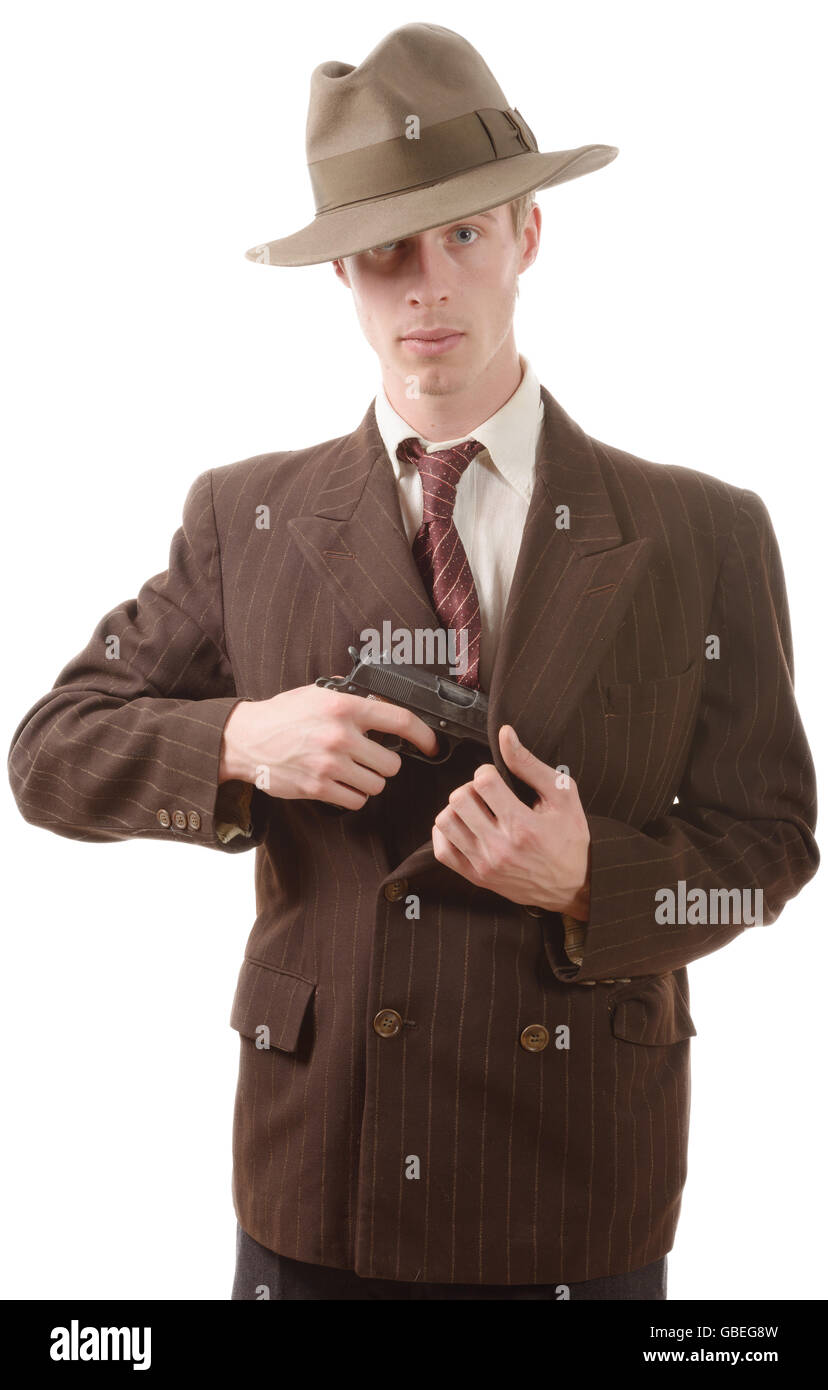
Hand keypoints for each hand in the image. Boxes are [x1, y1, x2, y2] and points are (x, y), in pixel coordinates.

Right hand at [218, 684, 438, 809]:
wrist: (245, 739)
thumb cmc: (282, 715)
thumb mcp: (316, 694)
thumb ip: (351, 697)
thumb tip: (381, 702)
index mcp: (344, 707)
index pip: (401, 721)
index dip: (425, 736)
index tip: (432, 745)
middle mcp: (340, 736)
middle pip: (392, 763)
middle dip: (385, 763)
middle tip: (370, 758)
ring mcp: (329, 764)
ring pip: (376, 785)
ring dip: (369, 781)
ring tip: (351, 770)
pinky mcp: (318, 787)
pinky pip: (356, 800)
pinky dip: (353, 795)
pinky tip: (339, 783)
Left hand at [431, 725, 590, 915]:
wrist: (572, 886)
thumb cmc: (570, 840)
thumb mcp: (562, 797)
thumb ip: (530, 765)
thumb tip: (505, 735)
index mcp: (523, 825)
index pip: (482, 782)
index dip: (486, 772)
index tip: (496, 778)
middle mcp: (500, 847)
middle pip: (459, 800)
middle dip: (470, 788)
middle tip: (486, 794)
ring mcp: (485, 864)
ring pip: (445, 821)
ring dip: (458, 809)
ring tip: (476, 810)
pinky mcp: (476, 876)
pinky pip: (442, 849)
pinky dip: (447, 833)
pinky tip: (466, 827)